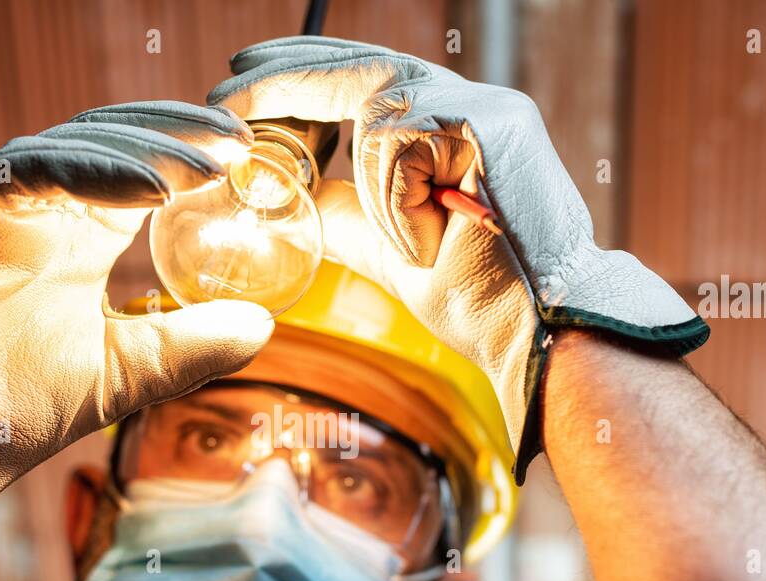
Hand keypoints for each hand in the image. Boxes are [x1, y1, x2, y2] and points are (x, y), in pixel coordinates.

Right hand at [0, 102, 272, 557]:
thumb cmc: (25, 408)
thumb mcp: (130, 371)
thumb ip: (190, 345)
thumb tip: (263, 326)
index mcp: (80, 235)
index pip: (143, 172)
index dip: (194, 158)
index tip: (251, 162)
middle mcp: (41, 209)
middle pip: (116, 144)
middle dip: (179, 136)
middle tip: (240, 142)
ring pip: (78, 147)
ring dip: (146, 149)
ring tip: (207, 161)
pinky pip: (30, 170)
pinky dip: (91, 170)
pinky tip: (151, 185)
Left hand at [209, 38, 705, 470]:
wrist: (536, 329)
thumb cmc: (477, 296)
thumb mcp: (389, 245)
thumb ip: (346, 210)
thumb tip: (290, 192)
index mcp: (448, 129)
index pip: (366, 79)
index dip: (304, 73)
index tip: (247, 77)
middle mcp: (468, 104)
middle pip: (364, 65)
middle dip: (290, 71)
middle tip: (229, 78)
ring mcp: (483, 108)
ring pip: (380, 109)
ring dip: (378, 188)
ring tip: (419, 243)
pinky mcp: (487, 124)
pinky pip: (399, 142)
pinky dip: (399, 200)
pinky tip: (435, 240)